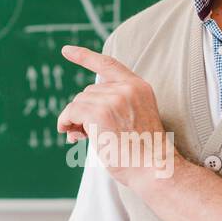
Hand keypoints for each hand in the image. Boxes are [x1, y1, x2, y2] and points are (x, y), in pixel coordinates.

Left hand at [56, 44, 174, 190]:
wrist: (155, 169)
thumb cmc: (144, 153)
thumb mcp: (136, 119)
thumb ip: (112, 107)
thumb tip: (74, 117)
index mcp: (138, 87)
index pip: (108, 64)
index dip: (84, 56)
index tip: (66, 51)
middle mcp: (126, 88)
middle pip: (88, 92)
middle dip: (82, 111)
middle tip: (82, 134)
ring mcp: (113, 99)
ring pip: (78, 102)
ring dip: (74, 121)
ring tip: (81, 138)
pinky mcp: (99, 112)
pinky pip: (71, 112)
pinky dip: (66, 123)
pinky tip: (72, 136)